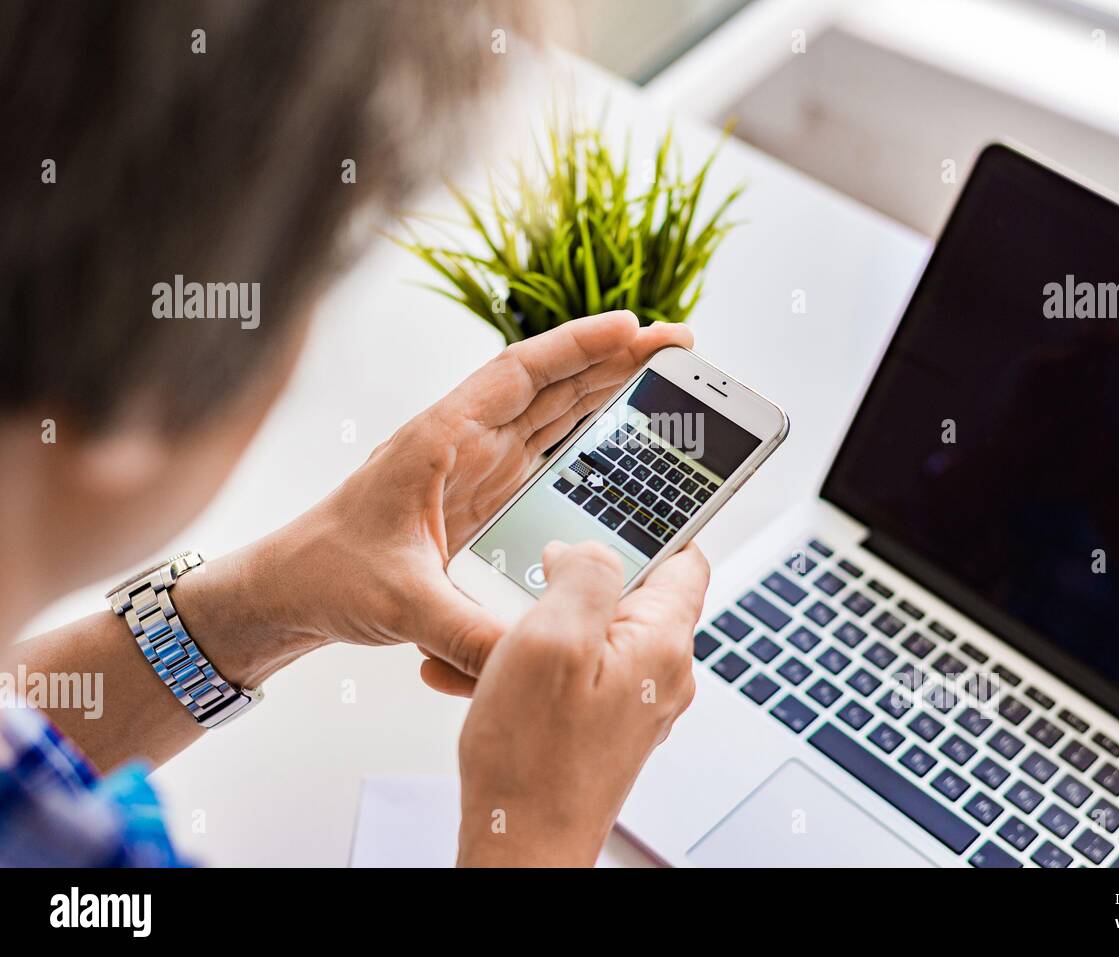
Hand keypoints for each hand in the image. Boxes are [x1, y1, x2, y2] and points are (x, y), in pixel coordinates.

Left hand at [206, 311, 692, 692]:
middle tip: (676, 343)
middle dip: (613, 358)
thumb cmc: (326, 575)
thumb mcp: (399, 604)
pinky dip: (588, 434)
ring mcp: (475, 467)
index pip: (518, 375)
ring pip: (552, 412)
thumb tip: (528, 654)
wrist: (289, 591)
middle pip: (549, 384)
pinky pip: (546, 451)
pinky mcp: (483, 495)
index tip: (633, 327)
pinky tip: (623, 431)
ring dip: (606, 389)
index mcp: (439, 441)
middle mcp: (462, 443)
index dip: (578, 347)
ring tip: (664, 373)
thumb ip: (463, 629)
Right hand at [455, 540, 708, 866]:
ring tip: (481, 640)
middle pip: (624, 594)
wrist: (520, 849)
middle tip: (518, 585)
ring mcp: (631, 703)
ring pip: (586, 636)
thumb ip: (585, 575)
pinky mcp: (602, 728)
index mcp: (662, 642)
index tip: (606, 511)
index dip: (645, 528)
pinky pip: (568, 676)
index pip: (684, 557)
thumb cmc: (534, 760)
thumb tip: (590, 548)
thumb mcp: (552, 639)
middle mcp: (658, 673)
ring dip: (531, 629)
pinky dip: (526, 667)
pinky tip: (477, 676)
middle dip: (564, 583)